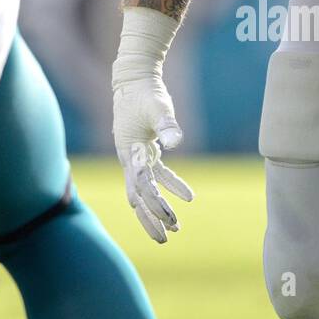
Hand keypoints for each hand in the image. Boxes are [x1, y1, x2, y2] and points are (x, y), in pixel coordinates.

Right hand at [112, 10, 193, 242]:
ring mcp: (136, 156)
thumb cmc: (146, 92)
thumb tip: (175, 141)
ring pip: (146, 190)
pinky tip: (188, 198)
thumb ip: (167, 125)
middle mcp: (129, 158)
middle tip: (165, 240)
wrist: (134, 78)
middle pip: (138, 196)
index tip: (170, 219)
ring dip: (159, 208)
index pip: (142, 186)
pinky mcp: (145, 151)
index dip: (155, 204)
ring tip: (176, 228)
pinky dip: (170, 186)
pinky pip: (157, 174)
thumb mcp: (158, 108)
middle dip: (150, 219)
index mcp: (129, 152)